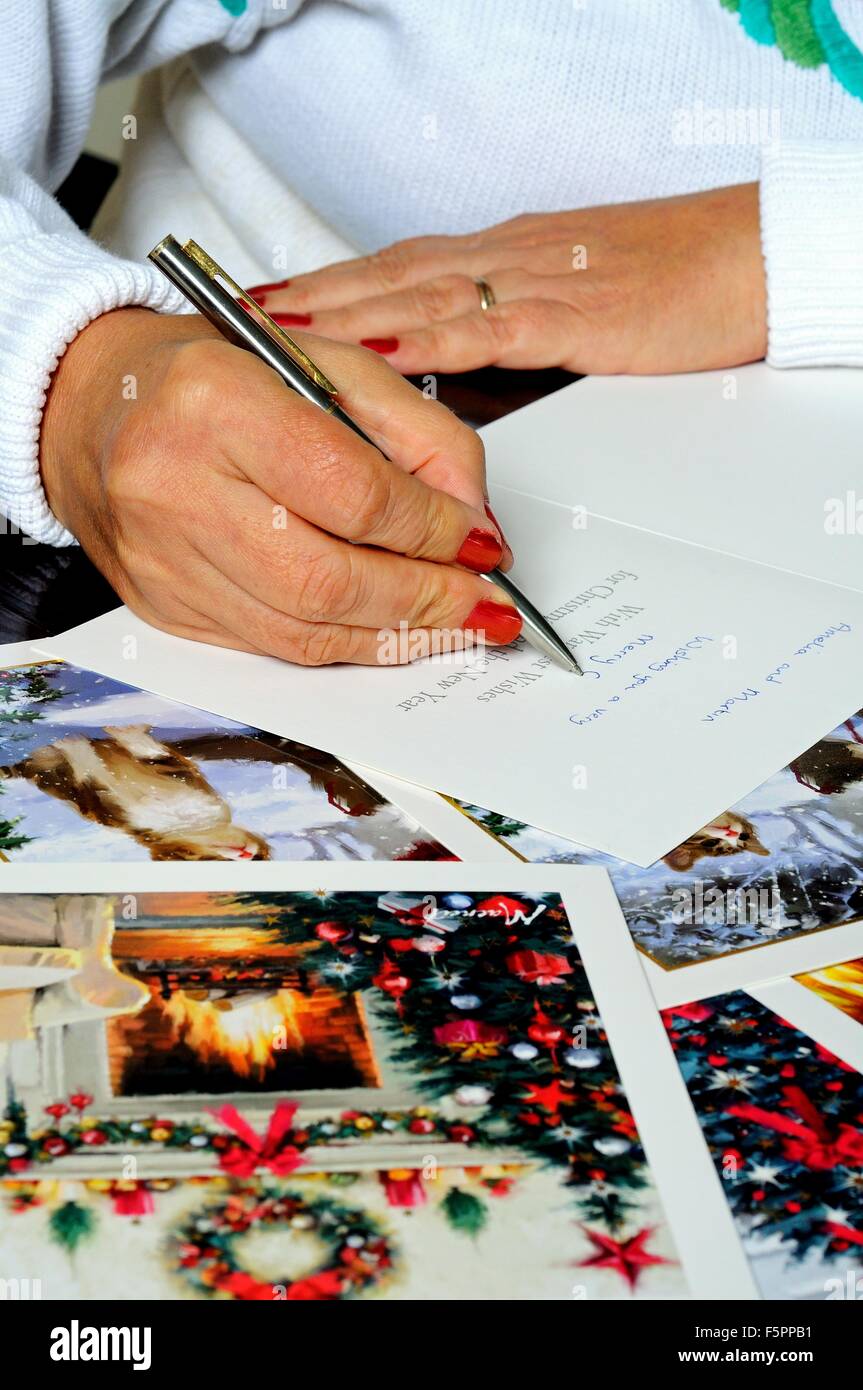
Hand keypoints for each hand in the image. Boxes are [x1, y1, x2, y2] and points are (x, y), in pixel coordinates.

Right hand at [39, 309, 519, 664]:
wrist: (92, 405)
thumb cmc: (212, 374)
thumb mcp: (327, 363)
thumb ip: (418, 433)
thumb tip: (475, 524)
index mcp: (215, 403)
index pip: (352, 492)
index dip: (433, 528)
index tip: (480, 541)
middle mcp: (175, 488)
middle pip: (328, 580)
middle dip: (425, 599)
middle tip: (484, 603)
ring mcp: (162, 561)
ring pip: (303, 632)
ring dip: (398, 636)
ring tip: (456, 625)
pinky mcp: (163, 607)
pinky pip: (273, 647)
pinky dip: (347, 644)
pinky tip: (391, 630)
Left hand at [249, 184, 766, 374]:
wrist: (748, 258)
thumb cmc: (667, 285)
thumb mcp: (568, 309)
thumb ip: (504, 336)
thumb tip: (448, 381)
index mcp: (502, 261)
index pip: (395, 270)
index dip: (326, 287)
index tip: (265, 307)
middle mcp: (505, 263)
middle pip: (388, 277)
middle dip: (310, 300)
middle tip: (237, 319)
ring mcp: (535, 285)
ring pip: (420, 295)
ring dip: (345, 312)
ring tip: (278, 331)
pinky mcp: (574, 317)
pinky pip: (488, 329)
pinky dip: (427, 339)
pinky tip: (379, 349)